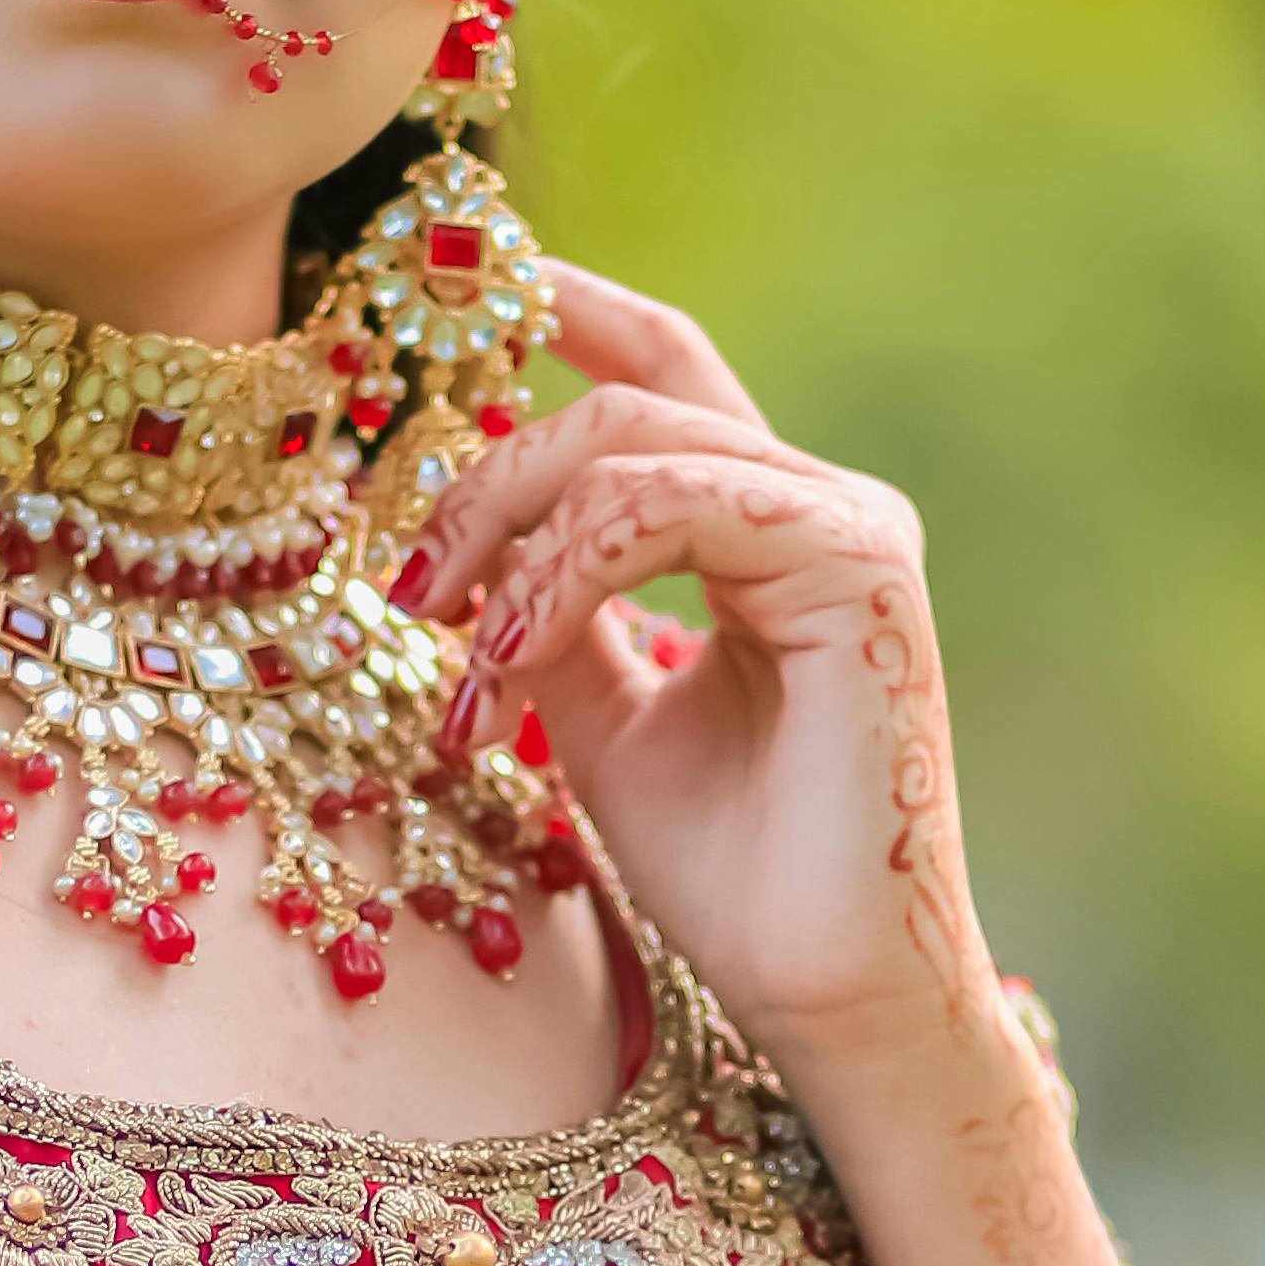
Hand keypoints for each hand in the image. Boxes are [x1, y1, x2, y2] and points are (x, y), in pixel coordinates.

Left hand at [408, 261, 1000, 1094]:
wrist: (822, 989)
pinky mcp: (857, 565)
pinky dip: (568, 569)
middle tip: (407, 589)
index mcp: (769, 528)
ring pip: (634, 442)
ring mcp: (849, 526)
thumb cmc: (730, 874)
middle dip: (486, 478)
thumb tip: (473, 546)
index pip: (667, 372)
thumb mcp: (600, 715)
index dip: (572, 308)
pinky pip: (672, 503)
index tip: (468, 276)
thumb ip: (553, 610)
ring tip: (461, 660)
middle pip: (623, 403)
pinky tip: (517, 654)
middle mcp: (821, 506)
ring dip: (512, 539)